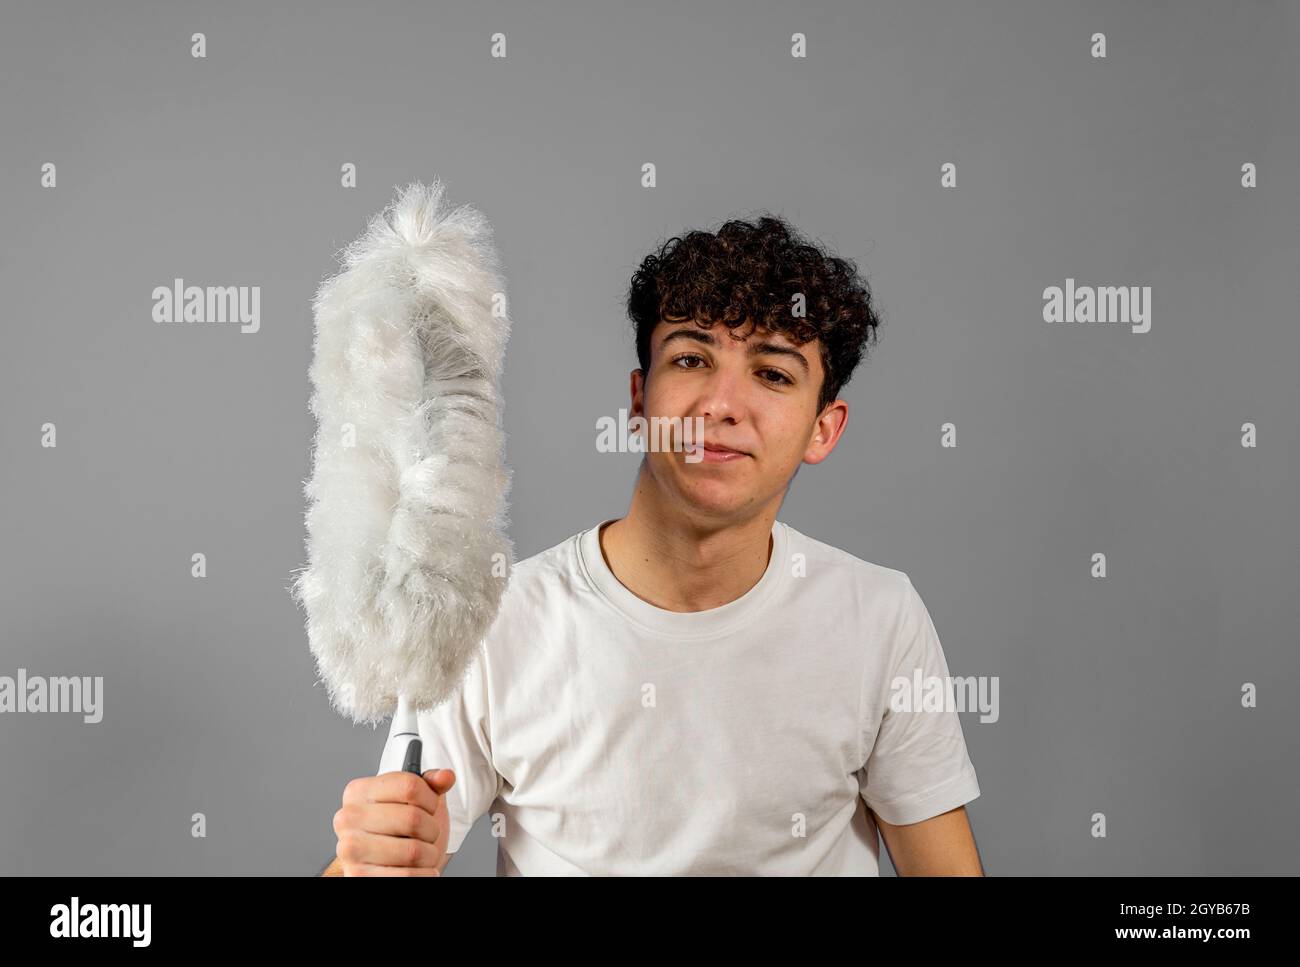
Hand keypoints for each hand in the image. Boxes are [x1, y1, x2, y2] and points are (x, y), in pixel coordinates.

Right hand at [333, 769, 455, 875]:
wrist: (384, 865)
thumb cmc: (400, 829)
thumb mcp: (416, 801)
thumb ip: (431, 785)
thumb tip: (445, 777)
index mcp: (358, 792)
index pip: (410, 786)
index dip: (430, 799)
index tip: (429, 807)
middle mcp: (348, 819)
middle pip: (413, 819)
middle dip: (431, 830)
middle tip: (426, 834)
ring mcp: (350, 849)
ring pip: (413, 851)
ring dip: (428, 855)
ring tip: (421, 853)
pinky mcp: (358, 877)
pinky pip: (408, 876)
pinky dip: (424, 874)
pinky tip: (418, 869)